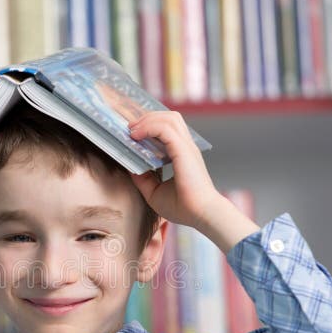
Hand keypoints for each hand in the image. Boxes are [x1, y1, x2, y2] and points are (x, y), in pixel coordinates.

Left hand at [127, 111, 221, 228]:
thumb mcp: (155, 192)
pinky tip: (135, 136)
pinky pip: (164, 129)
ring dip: (147, 120)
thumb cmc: (183, 208)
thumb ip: (143, 179)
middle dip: (148, 118)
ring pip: (168, 118)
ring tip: (131, 130)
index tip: (133, 132)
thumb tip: (129, 167)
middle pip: (170, 117)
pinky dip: (149, 127)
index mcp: (183, 154)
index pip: (170, 128)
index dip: (151, 124)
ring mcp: (186, 147)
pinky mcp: (183, 151)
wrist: (201, 215)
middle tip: (130, 128)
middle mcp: (186, 147)